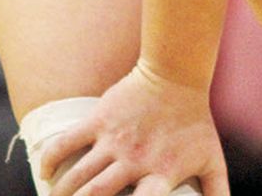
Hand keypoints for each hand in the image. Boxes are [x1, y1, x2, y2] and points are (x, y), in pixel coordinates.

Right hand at [39, 63, 228, 195]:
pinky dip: (50, 161)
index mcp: (162, 172)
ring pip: (76, 177)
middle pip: (96, 195)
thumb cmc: (195, 122)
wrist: (177, 76)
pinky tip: (44, 175)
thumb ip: (216, 192)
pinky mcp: (98, 120)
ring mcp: (114, 140)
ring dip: (61, 194)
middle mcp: (135, 159)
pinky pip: (65, 143)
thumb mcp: (211, 159)